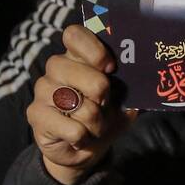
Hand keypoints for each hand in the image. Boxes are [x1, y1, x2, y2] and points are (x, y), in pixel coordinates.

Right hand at [28, 25, 132, 184]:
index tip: (111, 67)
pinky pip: (70, 127)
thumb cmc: (106, 116)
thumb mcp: (124, 100)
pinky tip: (80, 137)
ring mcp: (42, 90)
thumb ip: (133, 85)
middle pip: (72, 68)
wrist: (86, 149)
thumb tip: (149, 74)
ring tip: (95, 125)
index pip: (74, 35)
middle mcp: (56, 68)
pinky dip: (84, 137)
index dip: (93, 49)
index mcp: (77, 56)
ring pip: (73, 101)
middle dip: (98, 91)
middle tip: (104, 104)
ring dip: (94, 120)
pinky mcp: (35, 114)